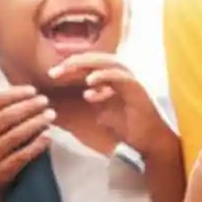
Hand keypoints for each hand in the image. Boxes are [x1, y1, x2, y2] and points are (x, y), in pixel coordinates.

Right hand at [0, 87, 53, 199]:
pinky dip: (36, 145)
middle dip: (29, 106)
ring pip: (15, 136)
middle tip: (45, 100)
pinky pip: (20, 157)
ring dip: (36, 123)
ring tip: (50, 115)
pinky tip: (47, 136)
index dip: (15, 93)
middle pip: (6, 117)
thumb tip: (19, 91)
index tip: (32, 90)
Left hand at [48, 53, 173, 158]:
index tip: (52, 74)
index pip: (91, 64)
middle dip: (74, 62)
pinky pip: (120, 77)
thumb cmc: (129, 127)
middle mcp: (123, 75)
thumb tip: (80, 94)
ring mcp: (131, 80)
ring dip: (86, 64)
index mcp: (114, 78)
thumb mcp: (104, 112)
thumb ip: (94, 99)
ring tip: (68, 68)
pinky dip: (105, 76)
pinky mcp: (137, 89)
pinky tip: (90, 81)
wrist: (149, 142)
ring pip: (108, 62)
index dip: (71, 66)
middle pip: (96, 59)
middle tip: (54, 71)